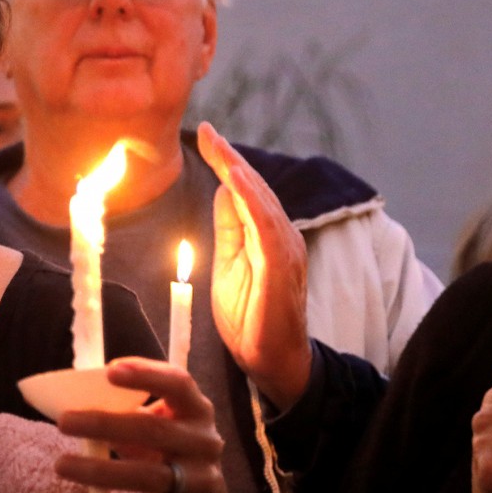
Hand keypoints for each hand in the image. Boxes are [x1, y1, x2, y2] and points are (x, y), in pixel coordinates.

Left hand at [55, 357, 231, 492]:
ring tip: (61, 465)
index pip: (178, 384)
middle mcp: (205, 445)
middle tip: (62, 422)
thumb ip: (128, 415)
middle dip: (105, 424)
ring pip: (147, 477)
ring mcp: (201, 484)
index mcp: (197, 412)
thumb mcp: (158, 430)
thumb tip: (74, 407)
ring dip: (99, 471)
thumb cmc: (168, 456)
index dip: (147, 375)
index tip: (110, 371)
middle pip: (154, 431)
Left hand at [196, 121, 311, 408]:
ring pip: (264, 203)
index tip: (206, 135)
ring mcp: (286, 252)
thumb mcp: (229, 265)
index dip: (225, 163)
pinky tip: (236, 183)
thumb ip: (229, 229)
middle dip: (230, 159)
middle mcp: (282, 237)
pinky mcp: (282, 269)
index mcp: (266, 236)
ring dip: (242, 174)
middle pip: (255, 189)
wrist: (272, 361)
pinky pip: (267, 228)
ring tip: (221, 149)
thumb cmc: (251, 317)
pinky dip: (252, 202)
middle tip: (208, 131)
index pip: (245, 192)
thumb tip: (222, 190)